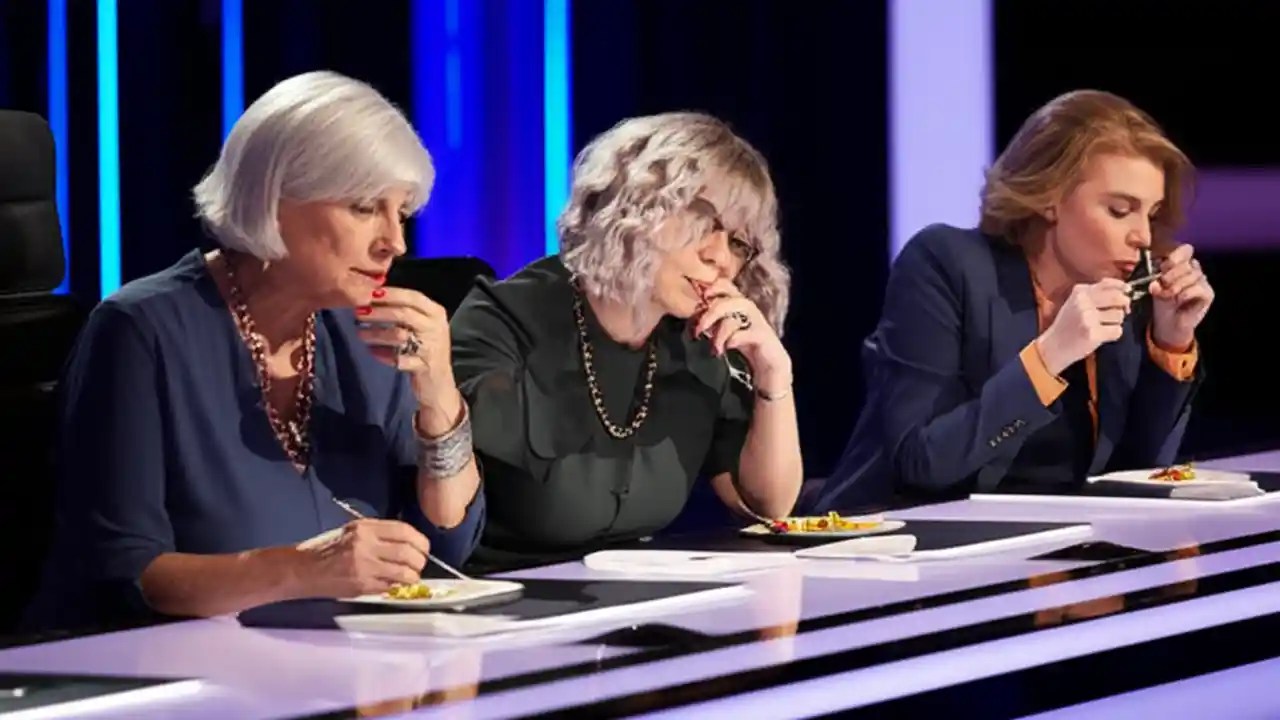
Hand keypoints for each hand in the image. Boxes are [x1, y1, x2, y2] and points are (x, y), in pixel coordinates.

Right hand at [296, 518, 428, 597]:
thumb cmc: (329, 549)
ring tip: (411, 576)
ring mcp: (365, 567)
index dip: (420, 540)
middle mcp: (366, 545)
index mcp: (365, 528)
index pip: (404, 531)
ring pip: (404, 572)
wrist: (305, 570)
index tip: (423, 547)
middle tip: (420, 564)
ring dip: (413, 576)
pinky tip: (395, 584)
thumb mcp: (353, 531)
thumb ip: (379, 534)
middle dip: (420, 560)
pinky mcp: (362, 585)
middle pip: (408, 552)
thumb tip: (407, 541)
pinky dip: (398, 586)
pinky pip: (390, 586)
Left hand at [356, 286, 457, 409]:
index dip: (390, 294)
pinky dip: (382, 355)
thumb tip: (374, 295)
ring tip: (360, 333)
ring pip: (399, 336)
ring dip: (376, 333)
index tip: (369, 294)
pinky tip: (371, 352)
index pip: (413, 297)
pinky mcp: (422, 366)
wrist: (439, 382)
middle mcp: (435, 328)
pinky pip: (397, 359)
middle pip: (404, 314)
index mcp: (436, 313)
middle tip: (358, 313)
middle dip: (379, 312)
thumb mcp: (423, 325)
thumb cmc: (426, 348)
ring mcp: (430, 348)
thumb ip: (406, 310)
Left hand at [690, 279, 791, 392]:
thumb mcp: (728, 331)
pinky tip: (727, 348)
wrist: (771, 365)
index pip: (726, 286)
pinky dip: (733, 339)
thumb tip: (695, 316)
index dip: (713, 288)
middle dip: (710, 314)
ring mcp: (757, 322)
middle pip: (727, 301)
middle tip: (698, 331)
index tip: (701, 299)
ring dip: (720, 332)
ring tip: (714, 348)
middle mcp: (749, 309)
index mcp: (739, 305)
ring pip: (734, 318)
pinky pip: (745, 333)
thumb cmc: (747, 346)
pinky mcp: (763, 336)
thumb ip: (714, 321)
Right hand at [1036, 278, 1130, 374]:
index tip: (1127, 292)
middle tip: (1121, 311)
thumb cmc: (1068, 324)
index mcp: (1080, 291)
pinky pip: (1117, 331)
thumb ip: (1097, 293)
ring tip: (1101, 327)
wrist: (1053, 346)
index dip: (1122, 288)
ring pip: (1119, 315)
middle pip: (1118, 298)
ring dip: (1115, 322)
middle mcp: (1083, 302)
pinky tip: (1101, 336)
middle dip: (1124, 305)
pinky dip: (1113, 335)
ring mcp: (1087, 318)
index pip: (1109, 283)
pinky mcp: (1093, 334)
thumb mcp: (1077, 302)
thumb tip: (1126, 289)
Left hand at [1148, 244, 1212, 350]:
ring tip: (1167, 296)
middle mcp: (1194, 270)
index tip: (1165, 266)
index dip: (1176, 256)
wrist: (1169, 324)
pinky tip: (1179, 300)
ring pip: (1192, 276)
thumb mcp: (1157, 288)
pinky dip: (1184, 294)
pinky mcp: (1208, 293)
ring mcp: (1203, 281)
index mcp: (1181, 265)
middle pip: (1186, 264)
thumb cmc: (1163, 303)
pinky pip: (1197, 288)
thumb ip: (1158, 280)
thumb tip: (1156, 283)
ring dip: (1175, 286)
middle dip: (1171, 275)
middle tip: (1162, 285)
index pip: (1185, 250)